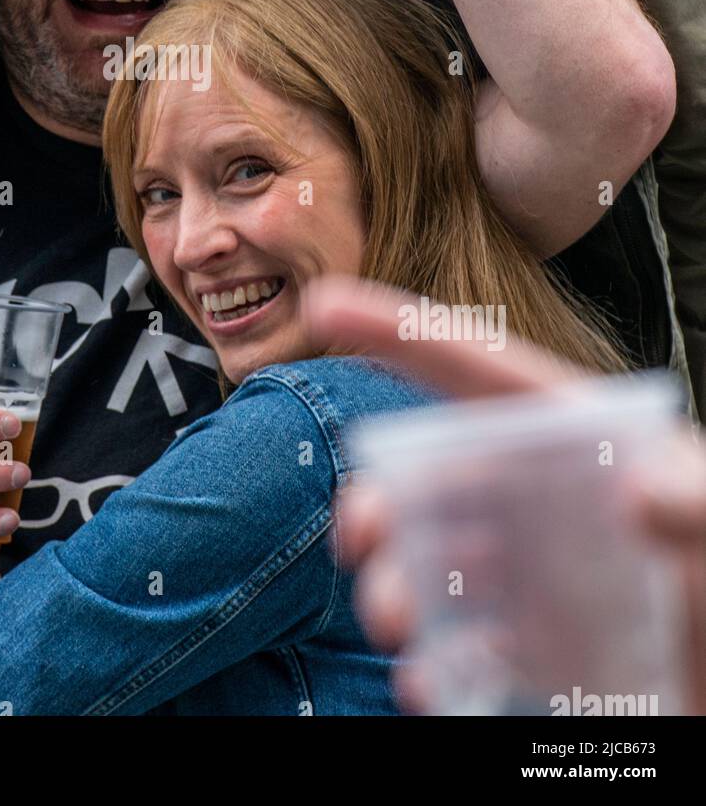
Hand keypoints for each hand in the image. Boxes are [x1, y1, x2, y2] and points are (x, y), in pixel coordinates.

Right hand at [302, 275, 705, 713]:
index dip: (395, 329)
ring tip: (395, 624)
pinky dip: (436, 666)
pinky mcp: (540, 645)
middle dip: (380, 502)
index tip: (322, 306)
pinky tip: (431, 684)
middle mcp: (542, 498)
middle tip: (361, 542)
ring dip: (395, 586)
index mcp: (576, 439)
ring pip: (434, 561)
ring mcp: (535, 572)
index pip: (474, 370)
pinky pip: (465, 646)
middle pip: (434, 479)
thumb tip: (640, 494)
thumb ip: (695, 505)